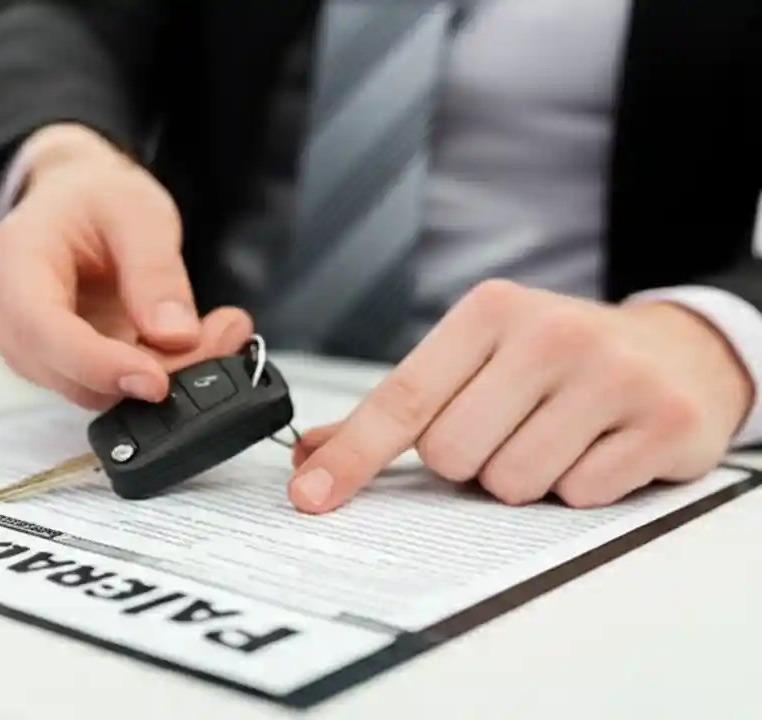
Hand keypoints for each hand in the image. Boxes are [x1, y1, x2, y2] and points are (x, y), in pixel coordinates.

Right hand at [0, 123, 253, 408]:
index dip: (98, 364)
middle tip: (226, 334)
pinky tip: (194, 343)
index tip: (156, 381)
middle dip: (153, 369)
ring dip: (163, 374)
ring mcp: (27, 347)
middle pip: (71, 373)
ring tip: (220, 330)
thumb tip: (176, 337)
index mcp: (12, 262)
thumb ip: (156, 272)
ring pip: (94, 391)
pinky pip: (106, 388)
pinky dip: (155, 373)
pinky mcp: (58, 367)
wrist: (77, 202)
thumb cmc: (95, 197)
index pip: (42, 330)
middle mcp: (5, 314)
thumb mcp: (138, 211)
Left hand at [289, 280, 752, 512]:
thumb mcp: (477, 359)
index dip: (353, 456)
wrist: (676, 351)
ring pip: (513, 483)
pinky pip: (580, 496)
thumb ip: (396, 408)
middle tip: (508, 428)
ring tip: (556, 436)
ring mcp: (612, 376)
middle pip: (452, 454)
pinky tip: (600, 447)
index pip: (403, 398)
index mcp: (490, 311)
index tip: (310, 496)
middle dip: (470, 461)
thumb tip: (311, 452)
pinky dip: (580, 487)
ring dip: (524, 478)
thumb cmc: (557, 361)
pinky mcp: (662, 422)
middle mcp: (550, 334)